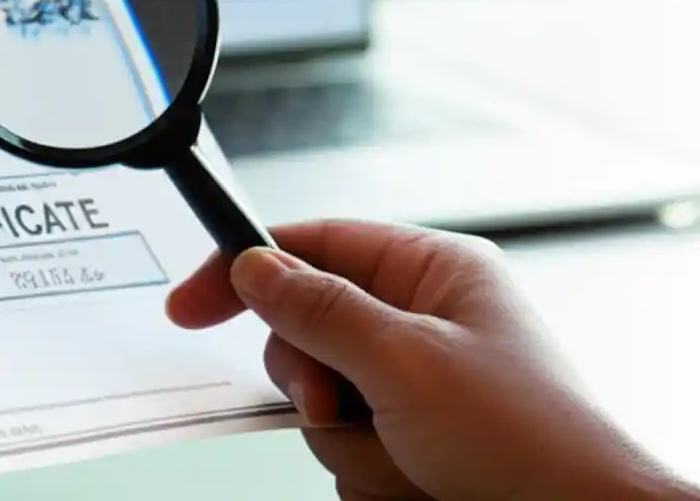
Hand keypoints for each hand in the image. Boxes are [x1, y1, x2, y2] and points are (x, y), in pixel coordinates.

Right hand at [167, 220, 697, 500]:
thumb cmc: (532, 439)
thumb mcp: (407, 362)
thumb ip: (319, 310)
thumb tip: (254, 268)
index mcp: (432, 272)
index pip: (315, 245)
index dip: (247, 270)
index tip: (191, 304)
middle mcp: (422, 322)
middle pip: (306, 333)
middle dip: (317, 383)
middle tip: (341, 403)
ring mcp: (416, 385)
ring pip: (321, 403)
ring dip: (352, 442)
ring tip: (412, 457)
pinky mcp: (413, 439)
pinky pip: (347, 450)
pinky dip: (372, 474)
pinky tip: (421, 481)